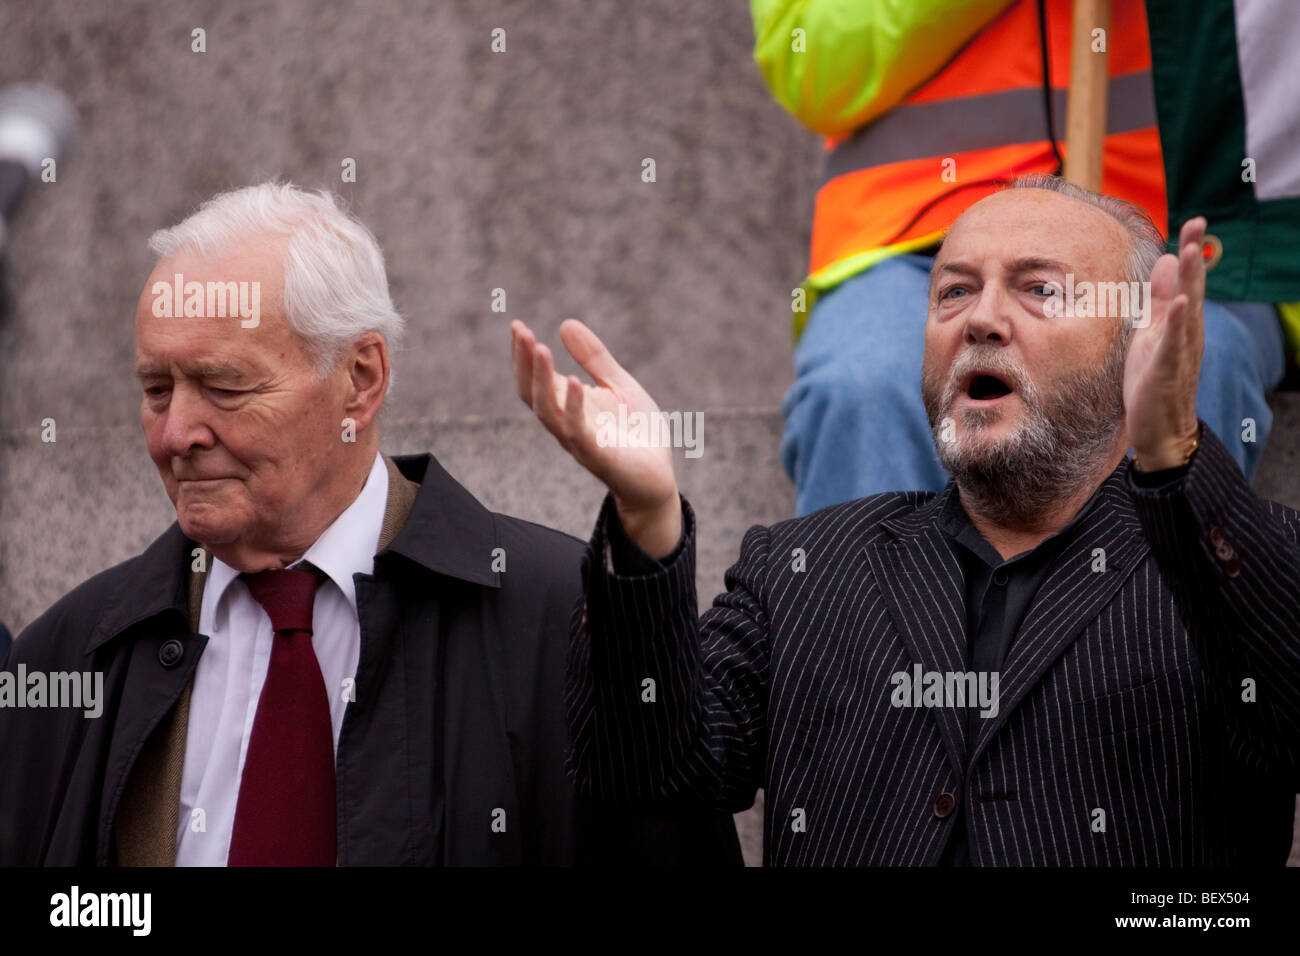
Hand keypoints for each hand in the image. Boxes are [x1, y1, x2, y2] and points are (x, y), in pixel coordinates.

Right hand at [510, 318, 681, 557]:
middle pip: (532, 394)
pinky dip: (573, 407)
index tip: (516, 325)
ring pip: (548, 411)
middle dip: (524, 363)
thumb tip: (564, 323)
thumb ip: (594, 358)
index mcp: (567, 406)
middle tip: (521, 331)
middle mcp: (565, 423)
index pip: (534, 379)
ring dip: (541, 380)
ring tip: (540, 348)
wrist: (658, 479)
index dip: (524, 354)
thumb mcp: (619, 385)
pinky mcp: (600, 456)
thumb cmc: (637, 433)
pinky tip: (574, 382)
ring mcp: (580, 441)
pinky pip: (578, 432)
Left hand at [1123, 217, 1206, 469]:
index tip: (1194, 222)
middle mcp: (1187, 332)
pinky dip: (1179, 321)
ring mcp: (1180, 350)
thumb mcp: (1152, 331)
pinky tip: (1182, 302)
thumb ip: (1159, 299)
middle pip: (1193, 287)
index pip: (1187, 281)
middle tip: (1197, 222)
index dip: (1190, 252)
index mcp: (1180, 322)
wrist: (1160, 429)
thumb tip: (1167, 261)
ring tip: (1191, 251)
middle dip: (1194, 255)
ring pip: (1188, 310)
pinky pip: (1174, 343)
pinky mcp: (1167, 370)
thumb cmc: (1154, 378)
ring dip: (1190, 280)